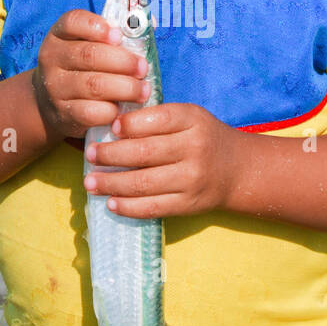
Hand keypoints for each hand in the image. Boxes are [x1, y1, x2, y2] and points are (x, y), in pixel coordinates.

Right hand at [32, 9, 149, 139]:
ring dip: (126, 88)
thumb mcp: (89, 46)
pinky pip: (92, 112)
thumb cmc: (82, 68)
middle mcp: (52, 58)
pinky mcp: (63, 113)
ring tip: (143, 90)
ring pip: (94, 85)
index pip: (73, 22)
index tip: (118, 36)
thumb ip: (114, 35)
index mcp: (59, 35)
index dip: (97, 27)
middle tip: (143, 68)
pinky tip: (123, 109)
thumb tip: (150, 23)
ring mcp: (55, 87)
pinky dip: (112, 111)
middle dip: (124, 61)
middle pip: (90, 55)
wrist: (53, 103)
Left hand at [83, 102, 240, 217]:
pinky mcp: (189, 205)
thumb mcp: (189, 117)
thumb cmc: (203, 138)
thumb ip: (158, 117)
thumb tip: (113, 125)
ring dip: (111, 184)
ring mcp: (192, 180)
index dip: (131, 124)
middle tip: (89, 155)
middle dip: (110, 155)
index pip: (158, 119)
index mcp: (193, 121)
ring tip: (90, 182)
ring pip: (144, 183)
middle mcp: (194, 149)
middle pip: (144, 153)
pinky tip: (110, 203)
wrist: (237, 170)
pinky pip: (153, 207)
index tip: (110, 128)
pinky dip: (128, 207)